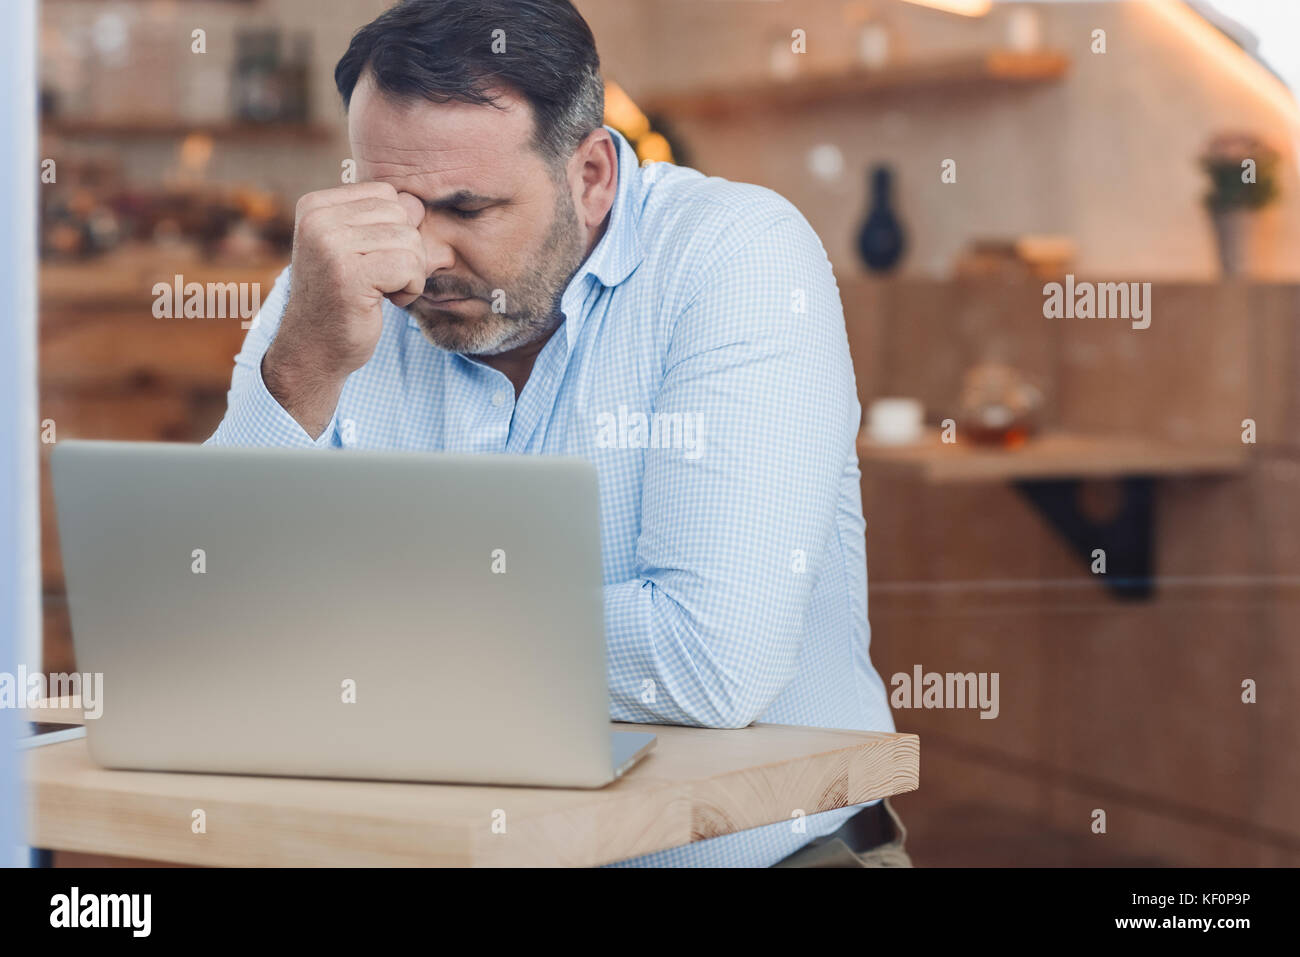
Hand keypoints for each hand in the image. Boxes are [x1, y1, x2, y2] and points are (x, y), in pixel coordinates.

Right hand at [263, 181, 426, 436]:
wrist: (313, 351)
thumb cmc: (341, 299)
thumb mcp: (354, 247)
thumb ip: (381, 219)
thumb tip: (419, 204)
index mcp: (315, 205)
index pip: (387, 194)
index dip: (394, 231)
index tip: (371, 260)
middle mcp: (318, 219)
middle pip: (402, 214)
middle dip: (405, 251)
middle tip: (379, 279)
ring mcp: (330, 245)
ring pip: (410, 240)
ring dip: (409, 273)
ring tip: (380, 291)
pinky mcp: (348, 273)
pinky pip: (410, 266)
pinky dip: (410, 289)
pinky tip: (385, 302)